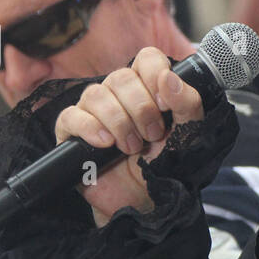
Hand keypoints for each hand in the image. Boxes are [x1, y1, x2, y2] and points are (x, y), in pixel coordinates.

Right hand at [54, 48, 203, 227]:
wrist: (144, 199)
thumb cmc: (164, 165)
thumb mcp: (187, 135)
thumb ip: (186, 103)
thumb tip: (168, 76)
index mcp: (147, 87)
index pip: (147, 59)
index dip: (154, 76)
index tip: (164, 105)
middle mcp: (118, 94)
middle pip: (121, 77)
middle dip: (140, 109)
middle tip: (151, 136)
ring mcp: (92, 111)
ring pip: (96, 94)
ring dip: (119, 123)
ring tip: (131, 148)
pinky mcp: (71, 132)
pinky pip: (71, 116)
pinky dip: (89, 128)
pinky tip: (105, 144)